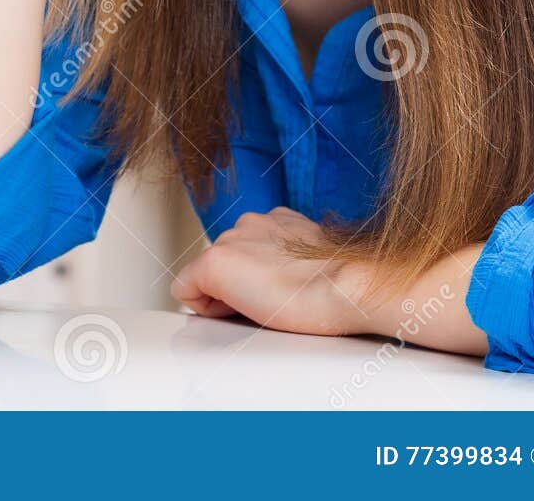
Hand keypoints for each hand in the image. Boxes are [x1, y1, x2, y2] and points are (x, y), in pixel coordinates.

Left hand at [169, 207, 384, 337]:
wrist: (348, 287)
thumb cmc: (342, 286)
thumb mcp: (315, 263)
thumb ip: (291, 261)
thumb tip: (287, 282)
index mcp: (276, 221)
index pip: (247, 252)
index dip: (256, 282)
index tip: (277, 295)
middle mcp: (249, 223)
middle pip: (225, 264)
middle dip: (239, 287)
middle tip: (272, 304)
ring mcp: (229, 240)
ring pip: (206, 276)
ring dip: (226, 295)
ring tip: (263, 307)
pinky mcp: (213, 262)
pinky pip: (185, 290)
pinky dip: (205, 307)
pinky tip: (240, 312)